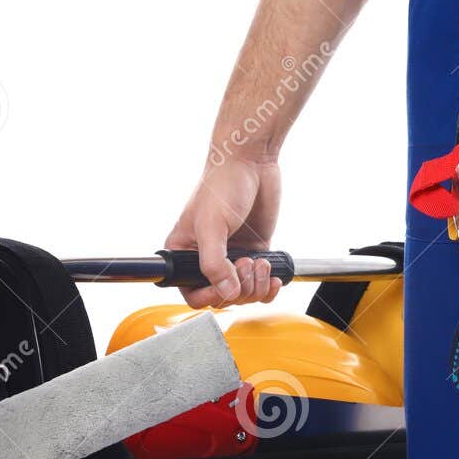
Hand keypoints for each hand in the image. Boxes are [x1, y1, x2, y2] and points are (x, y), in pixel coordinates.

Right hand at [164, 155, 282, 308]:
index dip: (210, 296)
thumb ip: (214, 264)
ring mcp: (233, 256)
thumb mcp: (212, 226)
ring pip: (244, 293)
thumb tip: (227, 293)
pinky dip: (269, 287)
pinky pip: (261, 283)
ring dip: (256, 285)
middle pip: (223, 297)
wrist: (251, 162)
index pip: (192, 292)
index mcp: (185, 251)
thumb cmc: (222, 185)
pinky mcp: (254, 251)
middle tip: (246, 262)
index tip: (226, 287)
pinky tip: (273, 275)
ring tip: (259, 262)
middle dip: (240, 287)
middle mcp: (208, 256)